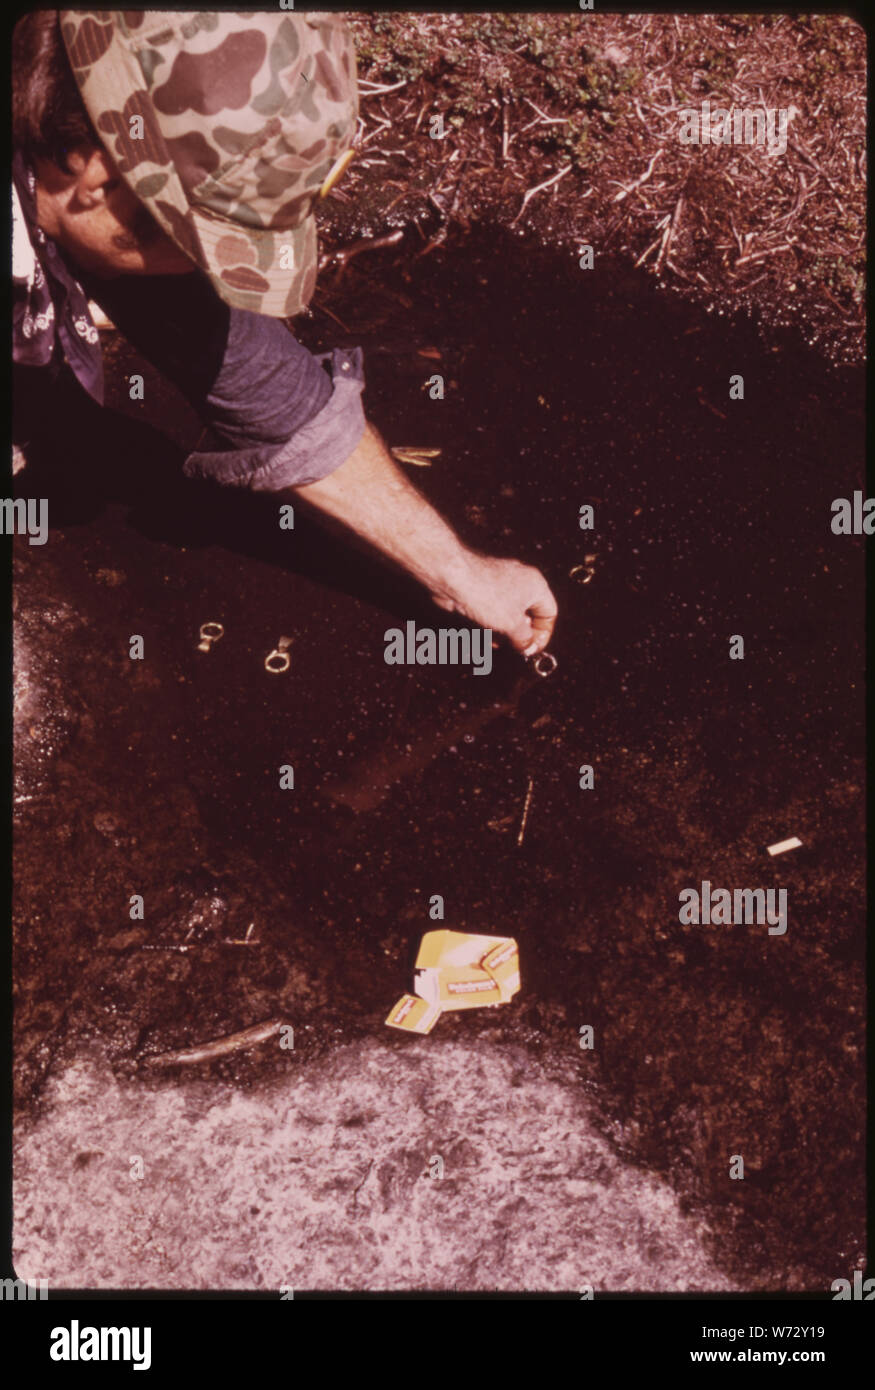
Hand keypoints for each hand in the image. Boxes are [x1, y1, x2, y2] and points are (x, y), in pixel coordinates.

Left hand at [431, 552, 557, 655]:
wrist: (452, 577)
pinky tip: (483, 637)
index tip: (533, 648)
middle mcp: (520, 581)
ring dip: (504, 632)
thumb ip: (524, 639)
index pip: (549, 612)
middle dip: (521, 634)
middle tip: (515, 649)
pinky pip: (491, 610)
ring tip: (497, 644)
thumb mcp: (511, 625)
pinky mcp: (482, 589)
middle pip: (528, 614)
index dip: (543, 633)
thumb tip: (529, 647)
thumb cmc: (484, 593)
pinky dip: (490, 624)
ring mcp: (499, 584)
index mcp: (535, 585)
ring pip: (507, 614)